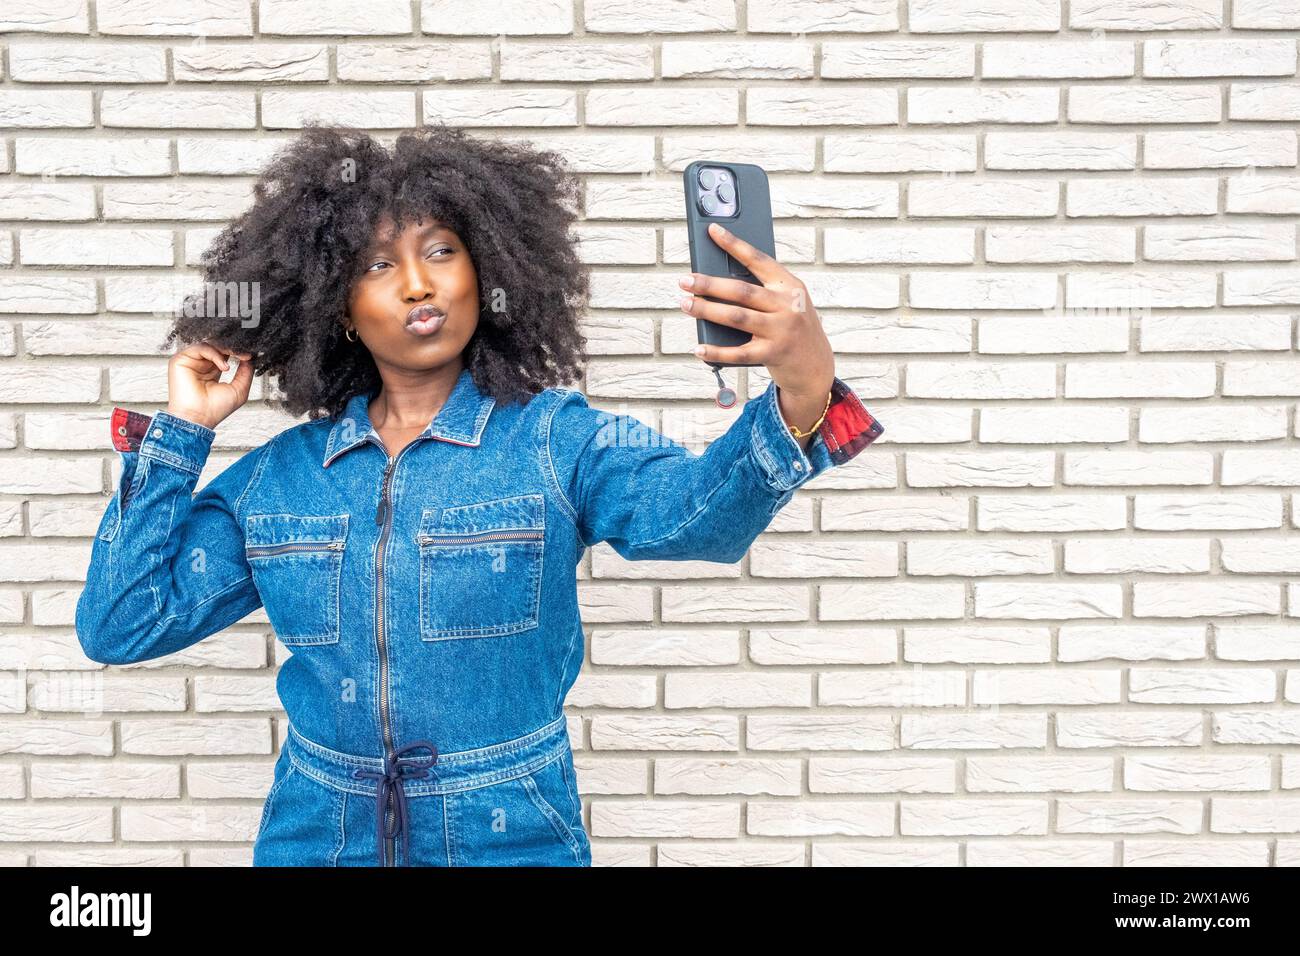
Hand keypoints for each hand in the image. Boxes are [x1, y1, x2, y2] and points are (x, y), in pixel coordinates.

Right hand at [166, 342, 254, 430]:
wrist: (198, 418)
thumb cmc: (215, 409)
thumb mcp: (239, 389)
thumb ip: (245, 373)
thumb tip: (250, 358)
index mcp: (211, 371)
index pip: (224, 354)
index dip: (237, 353)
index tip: (249, 356)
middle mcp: (200, 365)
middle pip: (217, 347)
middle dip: (233, 348)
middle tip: (245, 354)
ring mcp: (190, 362)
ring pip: (209, 344)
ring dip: (225, 350)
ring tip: (235, 360)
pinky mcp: (180, 360)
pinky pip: (200, 348)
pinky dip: (215, 354)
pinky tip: (224, 367)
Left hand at [679, 222, 835, 431]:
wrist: (816, 366)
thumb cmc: (792, 329)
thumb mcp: (786, 304)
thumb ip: (761, 293)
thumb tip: (717, 282)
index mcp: (790, 286)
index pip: (758, 260)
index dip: (734, 244)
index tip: (712, 230)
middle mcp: (787, 305)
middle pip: (741, 290)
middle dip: (709, 284)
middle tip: (685, 280)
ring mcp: (781, 330)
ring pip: (736, 317)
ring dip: (707, 310)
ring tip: (685, 304)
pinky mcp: (773, 354)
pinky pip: (738, 352)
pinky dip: (716, 351)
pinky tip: (699, 348)